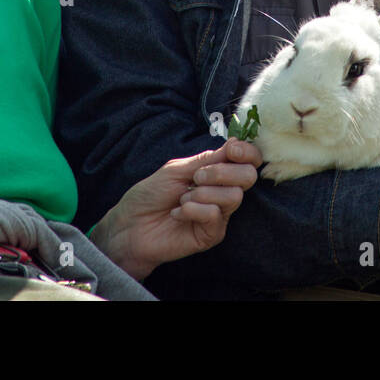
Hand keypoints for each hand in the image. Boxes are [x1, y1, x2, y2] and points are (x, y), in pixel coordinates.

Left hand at [89, 139, 261, 279]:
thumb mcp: (177, 169)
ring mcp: (219, 215)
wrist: (131, 225)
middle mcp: (223, 192)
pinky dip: (193, 209)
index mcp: (217, 173)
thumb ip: (207, 159)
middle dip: (221, 172)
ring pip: (233, 196)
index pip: (248, 161)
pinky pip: (214, 214)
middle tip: (196, 177)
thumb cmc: (151, 195)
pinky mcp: (211, 234)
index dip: (247, 153)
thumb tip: (235, 144)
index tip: (231, 151)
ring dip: (203, 193)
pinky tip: (177, 213)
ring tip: (182, 199)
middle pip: (248, 177)